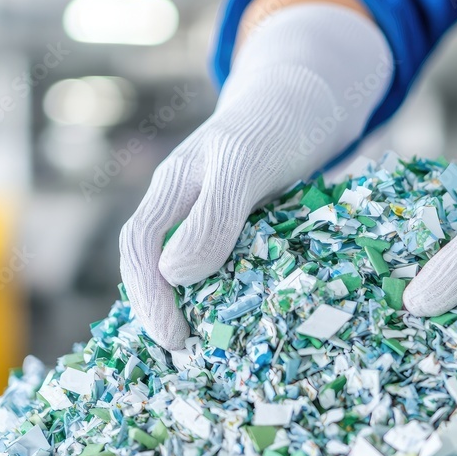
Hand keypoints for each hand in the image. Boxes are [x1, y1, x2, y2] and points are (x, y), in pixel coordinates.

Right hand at [119, 5, 390, 349]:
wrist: (317, 97)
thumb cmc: (279, 120)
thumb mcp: (245, 163)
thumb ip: (213, 215)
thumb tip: (175, 276)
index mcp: (174, 188)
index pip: (140, 249)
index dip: (148, 298)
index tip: (174, 338)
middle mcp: (189, 204)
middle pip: (157, 265)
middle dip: (165, 313)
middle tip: (190, 358)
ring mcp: (219, 215)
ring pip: (194, 271)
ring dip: (200, 310)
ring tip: (216, 352)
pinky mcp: (252, 225)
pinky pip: (234, 267)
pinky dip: (237, 297)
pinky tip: (253, 322)